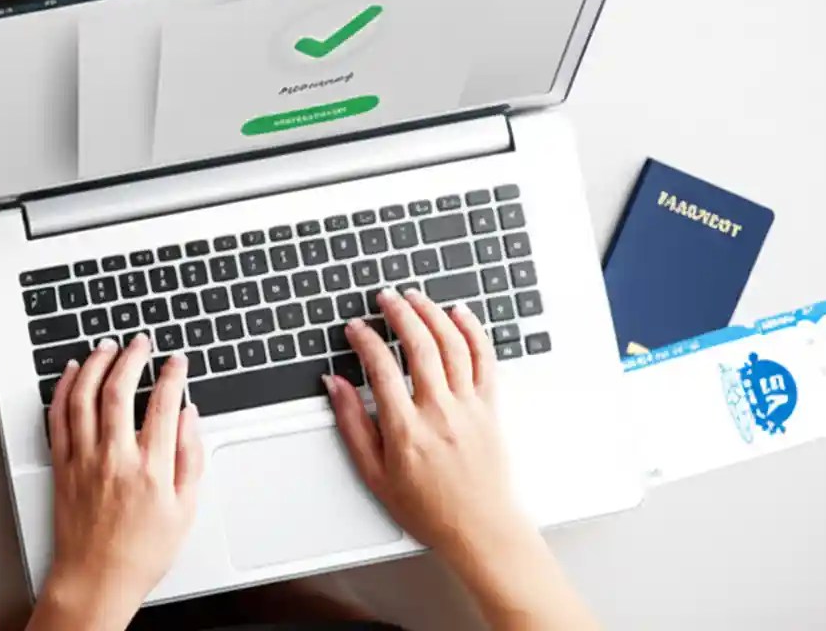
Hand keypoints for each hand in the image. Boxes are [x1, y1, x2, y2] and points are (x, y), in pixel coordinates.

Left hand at [27, 335, 202, 630]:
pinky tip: (73, 373)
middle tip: (140, 343)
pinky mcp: (62, 467)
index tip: (176, 360)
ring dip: (96, 364)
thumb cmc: (142, 552)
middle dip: (132, 357)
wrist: (97, 580)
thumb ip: (190, 458)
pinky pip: (59, 418)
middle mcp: (114, 459)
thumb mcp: (185, 508)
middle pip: (120, 391)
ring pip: (85, 397)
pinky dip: (64, 390)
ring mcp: (84, 460)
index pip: (163, 405)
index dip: (172, 375)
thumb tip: (189, 418)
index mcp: (151, 469)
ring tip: (107, 347)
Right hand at [324, 287, 514, 558]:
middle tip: (385, 298)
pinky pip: (485, 359)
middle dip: (399, 314)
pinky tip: (459, 315)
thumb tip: (335, 386)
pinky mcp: (490, 407)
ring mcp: (469, 407)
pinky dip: (473, 331)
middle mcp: (440, 413)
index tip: (356, 328)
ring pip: (452, 345)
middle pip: (419, 346)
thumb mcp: (375, 474)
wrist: (479, 528)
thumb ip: (353, 425)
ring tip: (416, 297)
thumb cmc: (428, 508)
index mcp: (406, 431)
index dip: (365, 341)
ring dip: (432, 314)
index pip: (381, 369)